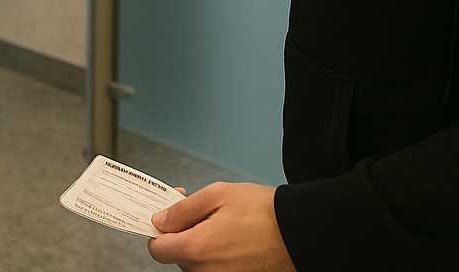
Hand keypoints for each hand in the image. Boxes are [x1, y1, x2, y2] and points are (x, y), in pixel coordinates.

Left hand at [148, 182, 295, 271]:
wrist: (301, 232)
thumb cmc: (264, 212)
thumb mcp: (218, 195)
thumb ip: (183, 209)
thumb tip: (160, 220)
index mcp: (197, 249)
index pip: (157, 248)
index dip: (159, 230)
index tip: (166, 217)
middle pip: (178, 256)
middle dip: (184, 234)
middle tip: (202, 212)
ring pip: (197, 263)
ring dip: (202, 245)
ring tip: (225, 225)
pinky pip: (215, 269)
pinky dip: (219, 256)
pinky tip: (234, 239)